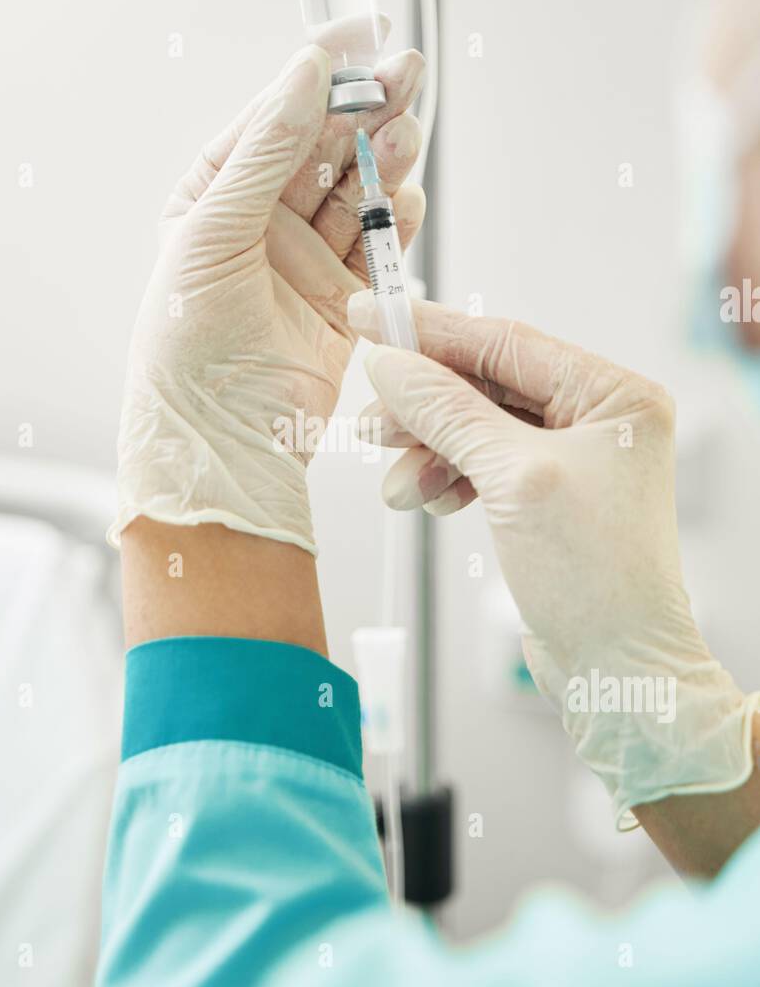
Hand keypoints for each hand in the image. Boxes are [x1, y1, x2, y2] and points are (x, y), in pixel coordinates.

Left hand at [113, 38, 424, 554]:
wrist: (219, 440)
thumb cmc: (186, 346)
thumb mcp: (213, 232)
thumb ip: (266, 151)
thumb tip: (304, 73)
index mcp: (213, 196)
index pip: (272, 118)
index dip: (315, 74)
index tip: (358, 34)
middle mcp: (261, 224)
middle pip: (324, 148)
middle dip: (364, 108)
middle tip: (406, 71)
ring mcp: (305, 262)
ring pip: (357, 192)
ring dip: (384, 158)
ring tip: (407, 129)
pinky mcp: (344, 301)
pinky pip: (378, 247)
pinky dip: (397, 219)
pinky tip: (409, 191)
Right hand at [350, 292, 757, 825]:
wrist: (617, 671)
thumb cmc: (595, 578)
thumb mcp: (514, 478)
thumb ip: (448, 411)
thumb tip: (390, 363)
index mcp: (613, 395)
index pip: (505, 342)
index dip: (430, 331)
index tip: (368, 315)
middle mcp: (597, 418)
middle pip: (485, 384)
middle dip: (424, 404)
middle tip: (370, 416)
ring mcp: (572, 458)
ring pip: (475, 427)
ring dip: (428, 450)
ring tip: (398, 483)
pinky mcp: (546, 497)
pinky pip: (480, 465)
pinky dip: (446, 478)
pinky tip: (428, 499)